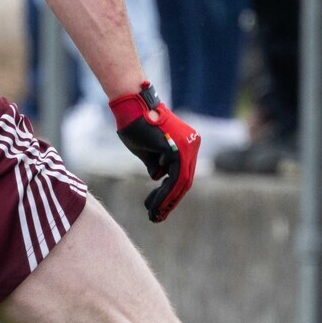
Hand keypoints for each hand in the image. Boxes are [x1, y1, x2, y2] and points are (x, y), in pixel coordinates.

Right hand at [109, 83, 199, 221]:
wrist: (129, 106)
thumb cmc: (134, 125)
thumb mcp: (147, 150)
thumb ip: (156, 163)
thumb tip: (159, 176)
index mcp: (186, 144)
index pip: (181, 174)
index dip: (169, 193)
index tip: (156, 206)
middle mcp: (191, 145)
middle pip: (184, 180)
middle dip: (169, 200)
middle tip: (156, 216)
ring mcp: (187, 147)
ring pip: (182, 182)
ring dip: (167, 201)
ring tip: (153, 214)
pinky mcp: (177, 149)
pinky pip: (176, 178)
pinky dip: (165, 194)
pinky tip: (154, 204)